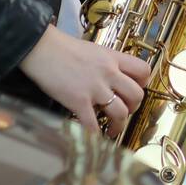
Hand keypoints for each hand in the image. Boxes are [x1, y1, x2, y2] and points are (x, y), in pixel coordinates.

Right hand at [19, 24, 151, 137]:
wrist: (41, 49)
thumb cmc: (63, 48)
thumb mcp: (93, 50)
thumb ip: (105, 63)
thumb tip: (111, 77)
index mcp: (113, 58)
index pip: (143, 70)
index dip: (143, 83)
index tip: (135, 90)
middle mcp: (109, 73)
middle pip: (136, 95)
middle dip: (134, 108)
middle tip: (125, 111)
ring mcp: (95, 88)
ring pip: (121, 112)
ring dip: (119, 125)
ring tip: (113, 129)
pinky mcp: (79, 101)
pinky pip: (93, 124)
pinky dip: (96, 134)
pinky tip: (94, 136)